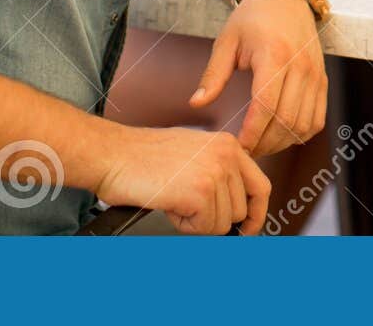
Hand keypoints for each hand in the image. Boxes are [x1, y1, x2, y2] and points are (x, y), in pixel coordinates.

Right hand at [95, 125, 270, 234]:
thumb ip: (219, 173)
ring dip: (195, 221)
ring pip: (221, 224)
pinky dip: (184, 225)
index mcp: (227, 145)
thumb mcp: (193, 155)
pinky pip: (203, 228)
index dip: (256, 214)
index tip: (248, 228)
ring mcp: (215, 173)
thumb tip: (235, 207)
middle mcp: (226, 155)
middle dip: (213, 218)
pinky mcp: (200, 192)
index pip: (260, 186)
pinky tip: (169, 203)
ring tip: (174, 198)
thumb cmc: (141, 157)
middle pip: (240, 211)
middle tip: (185, 204)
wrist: (112, 155)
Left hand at [190, 0, 326, 156]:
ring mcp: (315, 73)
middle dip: (265, 143)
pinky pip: (317, 119)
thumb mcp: (226, 41)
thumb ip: (213, 75)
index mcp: (275, 55)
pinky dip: (301, 134)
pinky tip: (282, 135)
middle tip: (247, 151)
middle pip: (286, 120)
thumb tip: (196, 103)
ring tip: (262, 145)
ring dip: (282, 142)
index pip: (266, 106)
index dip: (252, 133)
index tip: (239, 146)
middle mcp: (300, 66)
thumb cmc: (251, 19)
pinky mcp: (322, 79)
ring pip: (303, 124)